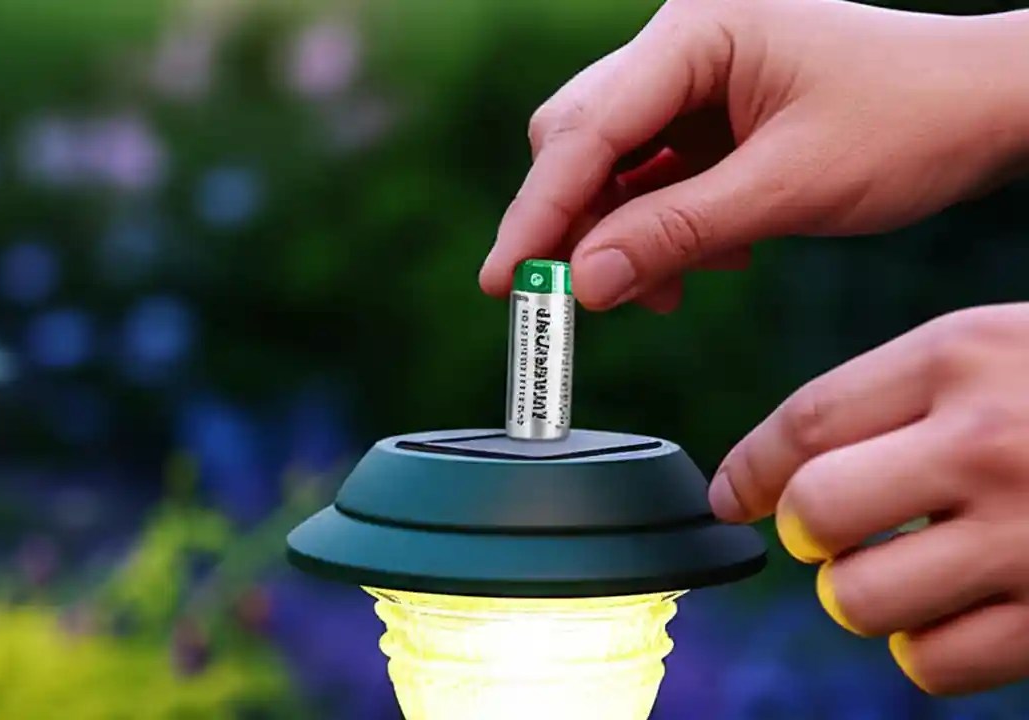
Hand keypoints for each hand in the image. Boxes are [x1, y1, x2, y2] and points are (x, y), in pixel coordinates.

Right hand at [480, 0, 1028, 311]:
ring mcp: (692, 74)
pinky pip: (650, 172)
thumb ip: (677, 234)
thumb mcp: (791, 188)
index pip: (588, 128)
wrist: (991, 106)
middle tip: (570, 304)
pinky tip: (702, 259)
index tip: (502, 283)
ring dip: (622, 233)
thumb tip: (584, 285)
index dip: (539, 213)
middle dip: (574, 226)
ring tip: (671, 286)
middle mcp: (682, 39)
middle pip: (579, 139)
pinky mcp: (707, 109)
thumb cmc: (914, 121)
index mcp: (700, 28)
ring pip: (609, 162)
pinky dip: (658, 225)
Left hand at [710, 304, 1028, 694]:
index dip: (750, 469)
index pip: (807, 422)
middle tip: (835, 532)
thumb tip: (773, 479)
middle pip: (819, 514)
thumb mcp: (997, 348)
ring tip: (911, 569)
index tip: (732, 497)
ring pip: (862, 602)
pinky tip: (966, 609)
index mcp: (964, 357)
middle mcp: (991, 444)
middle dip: (810, 533)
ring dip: (866, 596)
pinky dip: (929, 647)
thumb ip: (895, 398)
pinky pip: (936, 664)